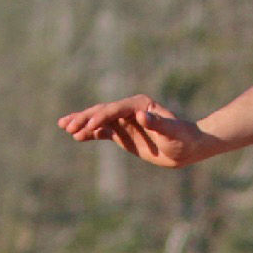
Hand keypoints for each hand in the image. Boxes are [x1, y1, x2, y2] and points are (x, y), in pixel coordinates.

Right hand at [57, 96, 219, 167]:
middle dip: (85, 118)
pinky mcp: (123, 133)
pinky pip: (103, 132)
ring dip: (82, 123)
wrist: (188, 148)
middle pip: (103, 111)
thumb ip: (157, 124)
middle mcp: (130, 110)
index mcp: (140, 105)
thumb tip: (142, 116)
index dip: (102, 116)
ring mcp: (125, 121)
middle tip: (68, 125)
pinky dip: (90, 133)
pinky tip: (77, 136)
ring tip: (64, 126)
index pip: (116, 109)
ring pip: (99, 120)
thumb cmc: (183, 139)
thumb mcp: (172, 133)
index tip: (89, 125)